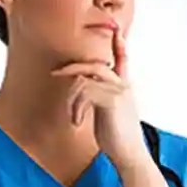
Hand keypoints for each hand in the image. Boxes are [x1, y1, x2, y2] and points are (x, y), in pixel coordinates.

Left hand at [50, 30, 147, 172]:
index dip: (119, 44)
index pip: (123, 60)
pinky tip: (77, 122)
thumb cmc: (119, 139)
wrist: (131, 155)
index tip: (116, 31)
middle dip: (72, 66)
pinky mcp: (111, 101)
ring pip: (85, 79)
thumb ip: (100, 99)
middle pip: (95, 65)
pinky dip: (75, 108)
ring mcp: (118, 91)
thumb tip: (83, 91)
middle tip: (55, 73)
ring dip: (71, 98)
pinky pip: (84, 93)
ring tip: (73, 116)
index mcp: (124, 87)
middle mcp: (123, 85)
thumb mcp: (109, 114)